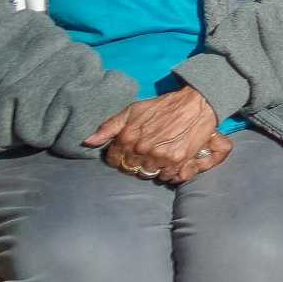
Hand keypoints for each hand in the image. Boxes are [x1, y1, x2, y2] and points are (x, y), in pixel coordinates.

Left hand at [88, 88, 221, 183]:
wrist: (194, 104)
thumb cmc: (161, 106)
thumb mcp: (131, 111)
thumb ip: (108, 127)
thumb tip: (88, 142)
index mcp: (127, 137)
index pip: (114, 160)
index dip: (119, 157)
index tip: (128, 152)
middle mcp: (141, 149)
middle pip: (131, 169)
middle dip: (135, 163)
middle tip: (145, 154)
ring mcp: (159, 156)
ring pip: (148, 174)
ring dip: (152, 168)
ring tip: (158, 157)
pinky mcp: (177, 161)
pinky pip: (167, 177)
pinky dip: (167, 173)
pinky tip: (169, 162)